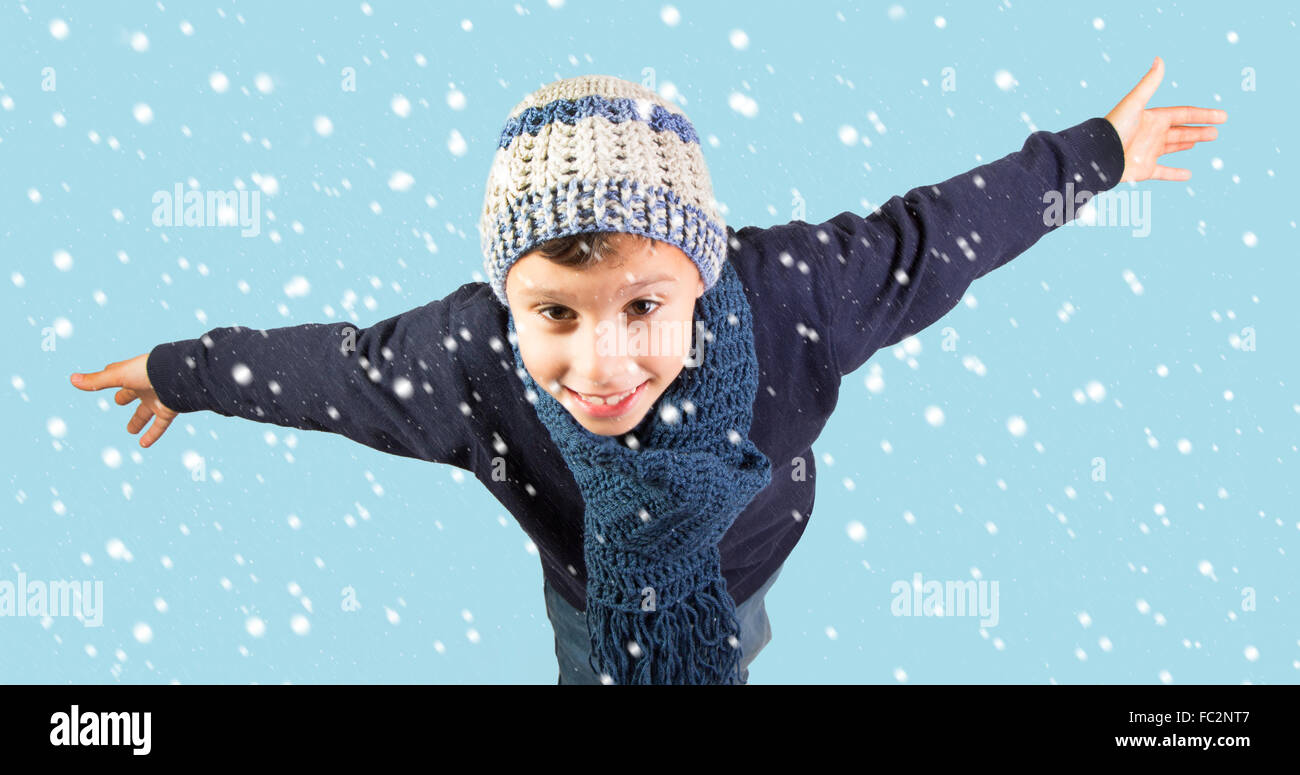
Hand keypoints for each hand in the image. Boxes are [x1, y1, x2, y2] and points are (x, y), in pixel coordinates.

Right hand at [70, 353, 178, 447]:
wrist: (180, 375)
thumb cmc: (148, 370)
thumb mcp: (119, 375)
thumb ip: (97, 381)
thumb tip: (72, 379)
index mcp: (132, 374)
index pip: (118, 374)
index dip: (110, 375)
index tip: (105, 375)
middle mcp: (145, 385)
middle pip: (133, 393)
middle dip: (126, 396)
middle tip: (119, 401)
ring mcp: (157, 398)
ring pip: (146, 412)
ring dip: (139, 421)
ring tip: (131, 430)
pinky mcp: (168, 410)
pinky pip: (160, 426)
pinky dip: (152, 435)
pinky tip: (143, 445)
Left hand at [1104, 56, 1226, 182]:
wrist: (1098, 156)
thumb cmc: (1114, 127)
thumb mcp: (1134, 103)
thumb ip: (1149, 83)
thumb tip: (1159, 58)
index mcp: (1152, 118)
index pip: (1183, 114)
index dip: (1203, 114)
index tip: (1223, 116)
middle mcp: (1151, 134)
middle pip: (1180, 130)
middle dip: (1198, 129)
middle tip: (1217, 131)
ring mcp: (1148, 152)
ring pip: (1174, 147)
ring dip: (1189, 143)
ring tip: (1206, 139)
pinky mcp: (1143, 170)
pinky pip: (1163, 173)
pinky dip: (1176, 174)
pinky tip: (1189, 174)